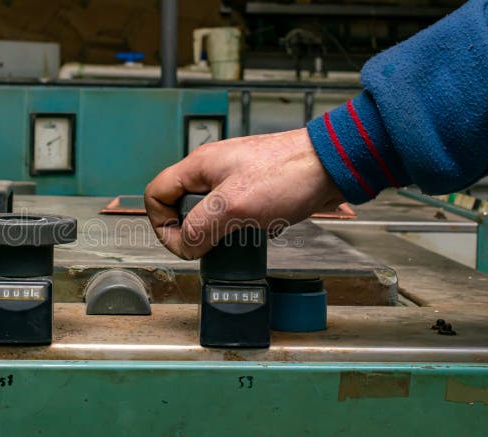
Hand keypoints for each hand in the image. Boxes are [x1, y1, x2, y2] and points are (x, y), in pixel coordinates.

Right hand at [144, 128, 344, 259]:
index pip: (156, 193)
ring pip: (208, 213)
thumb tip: (186, 246)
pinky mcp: (254, 189)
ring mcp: (233, 178)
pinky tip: (257, 231)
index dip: (162, 224)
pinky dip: (240, 228)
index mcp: (199, 166)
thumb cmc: (288, 174)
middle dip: (193, 231)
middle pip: (180, 205)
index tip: (184, 244)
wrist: (331, 166)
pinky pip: (232, 214)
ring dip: (218, 232)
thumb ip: (200, 228)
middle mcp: (212, 170)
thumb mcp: (233, 206)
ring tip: (238, 238)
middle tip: (211, 244)